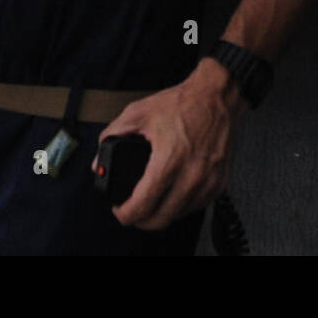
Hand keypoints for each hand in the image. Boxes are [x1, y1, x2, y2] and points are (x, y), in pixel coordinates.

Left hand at [93, 58, 244, 230]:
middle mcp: (191, 175)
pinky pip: (196, 207)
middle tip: (132, 210)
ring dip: (162, 213)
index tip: (119, 211)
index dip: (125, 214)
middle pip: (160, 219)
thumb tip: (98, 162)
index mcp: (169, 160)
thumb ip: (112, 135)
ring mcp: (208, 182)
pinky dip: (181, 206)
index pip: (143, 205)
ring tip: (151, 200)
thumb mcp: (138, 112)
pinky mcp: (219, 183)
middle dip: (140, 220)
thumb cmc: (182, 103)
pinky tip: (172, 193)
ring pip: (179, 216)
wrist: (216, 96)